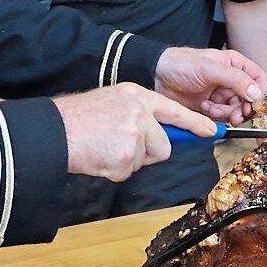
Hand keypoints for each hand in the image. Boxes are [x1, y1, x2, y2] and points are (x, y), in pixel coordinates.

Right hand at [54, 83, 215, 181]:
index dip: (194, 123)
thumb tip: (158, 134)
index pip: (173, 109)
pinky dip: (115, 170)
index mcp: (136, 95)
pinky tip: (100, 157)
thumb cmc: (78, 119)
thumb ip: (137, 113)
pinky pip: (130, 171)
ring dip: (129, 161)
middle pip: (164, 144)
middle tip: (119, 146)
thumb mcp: (112, 102)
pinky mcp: (128, 155)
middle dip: (147, 152)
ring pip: (148, 159)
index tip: (210, 132)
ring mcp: (135, 133)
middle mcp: (140, 111)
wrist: (55, 131)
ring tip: (105, 148)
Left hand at [155, 47, 266, 124]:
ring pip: (238, 111)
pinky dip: (216, 115)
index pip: (261, 81)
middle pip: (252, 100)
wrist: (158, 76)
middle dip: (244, 109)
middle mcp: (233, 79)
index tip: (252, 104)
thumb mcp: (210, 68)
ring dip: (228, 114)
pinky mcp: (213, 106)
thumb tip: (257, 93)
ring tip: (212, 108)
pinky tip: (205, 107)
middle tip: (235, 116)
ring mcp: (223, 94)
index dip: (260, 95)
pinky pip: (223, 117)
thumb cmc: (182, 64)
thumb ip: (235, 79)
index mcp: (237, 65)